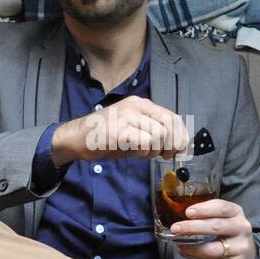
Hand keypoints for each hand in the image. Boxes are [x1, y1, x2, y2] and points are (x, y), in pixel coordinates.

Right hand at [52, 95, 189, 164]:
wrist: (78, 138)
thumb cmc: (106, 136)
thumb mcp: (134, 130)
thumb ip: (153, 132)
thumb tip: (177, 144)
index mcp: (142, 104)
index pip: (173, 117)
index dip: (181, 135)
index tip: (180, 149)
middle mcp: (136, 106)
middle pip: (170, 124)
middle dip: (173, 144)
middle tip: (164, 155)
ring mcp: (127, 116)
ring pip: (160, 134)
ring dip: (155, 150)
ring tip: (143, 153)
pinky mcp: (119, 130)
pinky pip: (145, 141)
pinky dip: (145, 152)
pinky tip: (136, 153)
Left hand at [170, 199, 256, 258]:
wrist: (246, 257)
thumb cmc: (229, 234)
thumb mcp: (224, 219)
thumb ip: (207, 216)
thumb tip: (180, 216)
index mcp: (236, 212)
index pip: (221, 207)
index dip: (204, 209)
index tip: (188, 212)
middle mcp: (241, 227)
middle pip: (216, 226)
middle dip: (193, 227)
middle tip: (176, 228)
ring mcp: (239, 246)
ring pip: (212, 248)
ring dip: (192, 246)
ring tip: (179, 244)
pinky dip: (194, 256)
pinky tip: (185, 252)